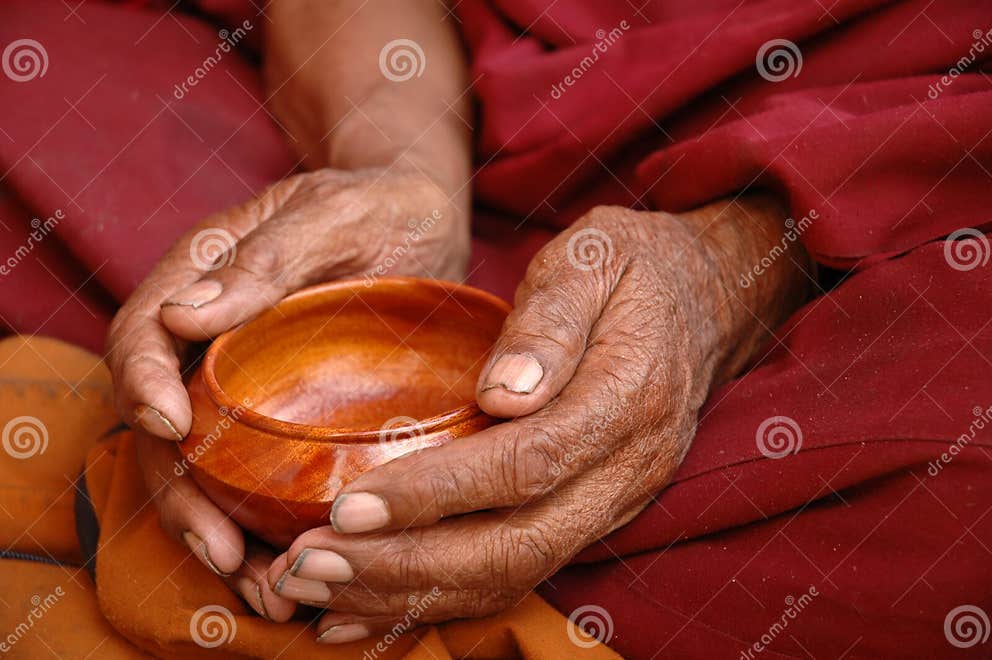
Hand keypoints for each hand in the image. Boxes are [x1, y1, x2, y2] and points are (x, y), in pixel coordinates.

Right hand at [108, 165, 466, 600]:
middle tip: (222, 551)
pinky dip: (261, 525)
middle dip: (181, 493)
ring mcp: (242, 379)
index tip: (167, 423)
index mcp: (203, 277)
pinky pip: (252, 474)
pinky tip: (289, 565)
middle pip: (161, 422)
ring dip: (219, 529)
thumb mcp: (336, 213)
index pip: (142, 333)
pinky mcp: (281, 413)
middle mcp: (209, 337)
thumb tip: (186, 317)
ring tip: (261, 586)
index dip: (142, 381)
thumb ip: (268, 257)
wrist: (420, 223)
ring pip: (202, 464)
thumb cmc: (380, 205)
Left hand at [263, 198, 811, 642]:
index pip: (526, 464)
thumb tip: (502, 393)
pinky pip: (518, 572)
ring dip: (412, 594)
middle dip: (406, 566)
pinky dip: (442, 599)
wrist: (706, 300)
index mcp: (624, 399)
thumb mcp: (595, 259)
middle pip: (514, 546)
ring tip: (318, 590)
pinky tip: (371, 606)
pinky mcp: (590, 513)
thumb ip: (550, 322)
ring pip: (512, 574)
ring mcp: (612, 501)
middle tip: (310, 563)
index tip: (350, 504)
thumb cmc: (636, 269)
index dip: (437, 494)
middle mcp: (624, 469)